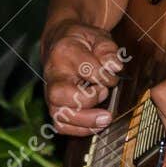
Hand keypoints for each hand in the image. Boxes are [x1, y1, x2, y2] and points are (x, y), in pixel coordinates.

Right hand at [43, 21, 125, 136]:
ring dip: (84, 121)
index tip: (113, 78)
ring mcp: (50, 91)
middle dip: (88, 101)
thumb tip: (115, 67)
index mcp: (64, 52)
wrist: (59, 41)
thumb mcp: (97, 36)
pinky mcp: (53, 105)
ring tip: (104, 119)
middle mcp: (53, 74)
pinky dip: (78, 130)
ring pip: (59, 114)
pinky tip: (95, 126)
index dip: (105, 77)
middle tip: (106, 97)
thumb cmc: (80, 40)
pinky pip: (60, 124)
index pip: (86, 69)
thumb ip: (108, 50)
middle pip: (61, 94)